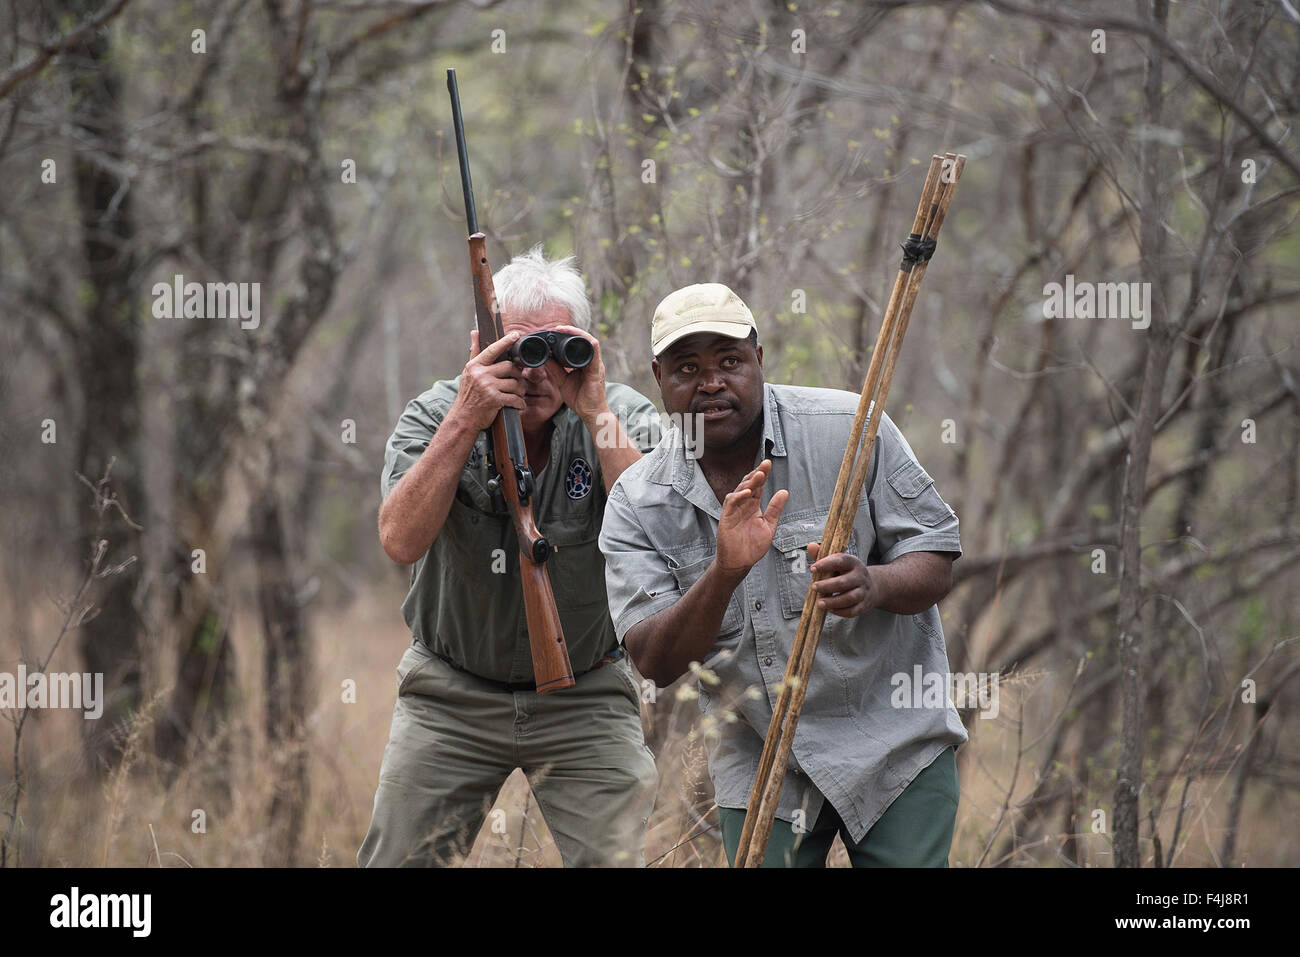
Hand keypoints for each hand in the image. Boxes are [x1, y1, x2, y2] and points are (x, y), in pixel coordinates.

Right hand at [451, 329, 525, 430]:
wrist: (463, 418)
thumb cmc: (468, 394)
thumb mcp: (469, 372)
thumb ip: (474, 352)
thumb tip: (475, 332)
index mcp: (475, 366)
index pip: (492, 350)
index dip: (505, 342)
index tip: (515, 335)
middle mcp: (480, 374)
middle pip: (509, 367)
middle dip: (517, 374)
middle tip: (518, 380)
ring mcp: (487, 387)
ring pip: (515, 383)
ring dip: (520, 390)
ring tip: (518, 393)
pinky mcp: (494, 399)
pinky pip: (515, 398)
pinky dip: (520, 403)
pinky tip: (518, 404)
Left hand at [547, 324, 608, 423]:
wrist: (591, 413)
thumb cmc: (580, 399)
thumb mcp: (562, 381)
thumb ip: (555, 369)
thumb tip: (544, 357)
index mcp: (585, 363)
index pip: (578, 344)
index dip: (568, 335)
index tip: (554, 331)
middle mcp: (593, 361)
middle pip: (584, 339)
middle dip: (571, 331)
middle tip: (557, 328)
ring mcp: (596, 364)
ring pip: (590, 341)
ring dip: (576, 333)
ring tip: (563, 329)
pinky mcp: (597, 370)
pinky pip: (595, 351)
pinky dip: (586, 342)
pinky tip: (578, 337)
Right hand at [716, 460, 788, 575]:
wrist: (740, 562)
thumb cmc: (753, 546)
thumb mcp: (769, 525)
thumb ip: (775, 509)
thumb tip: (784, 491)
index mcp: (753, 506)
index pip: (758, 486)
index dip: (763, 475)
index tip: (769, 463)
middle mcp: (743, 505)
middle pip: (748, 485)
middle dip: (756, 474)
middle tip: (765, 464)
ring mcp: (733, 511)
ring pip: (739, 491)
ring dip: (748, 482)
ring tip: (759, 475)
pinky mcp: (726, 518)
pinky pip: (731, 503)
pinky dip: (738, 496)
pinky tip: (748, 492)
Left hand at [807, 543, 879, 617]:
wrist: (872, 586)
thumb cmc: (847, 572)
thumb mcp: (838, 562)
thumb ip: (823, 555)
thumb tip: (810, 546)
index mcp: (853, 562)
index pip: (840, 560)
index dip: (826, 564)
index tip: (812, 569)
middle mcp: (860, 576)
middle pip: (844, 582)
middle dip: (827, 586)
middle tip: (814, 587)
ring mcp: (864, 591)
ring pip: (849, 598)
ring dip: (833, 602)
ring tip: (820, 603)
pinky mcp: (865, 604)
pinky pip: (853, 611)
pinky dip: (841, 612)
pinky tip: (830, 610)